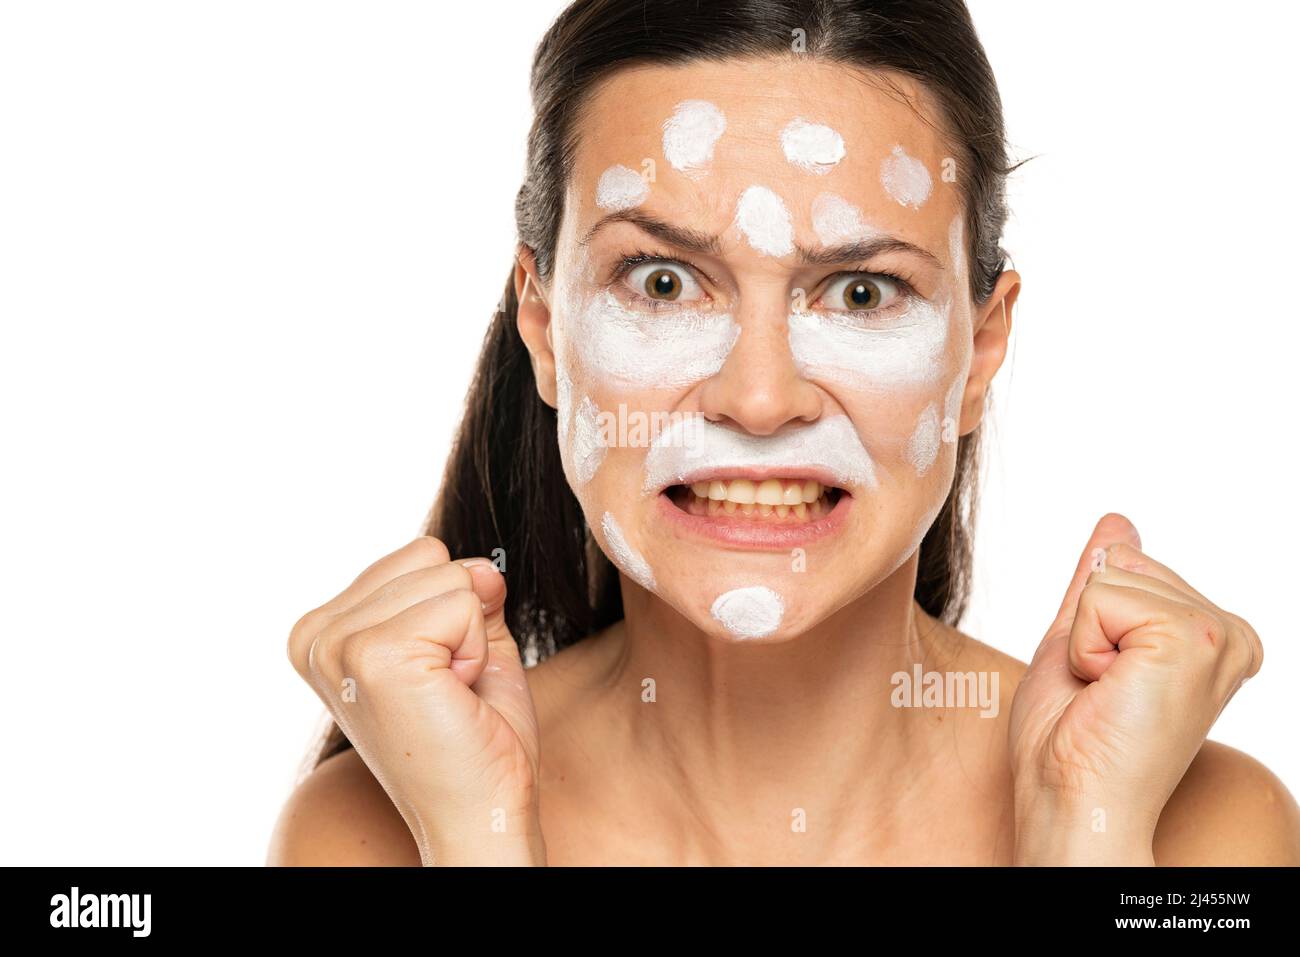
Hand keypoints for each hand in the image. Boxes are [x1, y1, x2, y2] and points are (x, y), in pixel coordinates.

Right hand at [288, 536, 544, 865]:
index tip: (440, 674)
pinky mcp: (373, 657)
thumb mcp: (469, 642)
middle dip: (463, 620)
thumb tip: (483, 566)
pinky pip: (463, 603)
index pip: (419, 552)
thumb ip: (466, 588)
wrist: (481, 813)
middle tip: (448, 688)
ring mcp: (339, 646)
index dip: (454, 611)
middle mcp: (316, 636)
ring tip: (449, 693)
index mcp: (323, 630)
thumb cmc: (475, 738)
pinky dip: (477, 651)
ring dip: (472, 638)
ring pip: (451, 577)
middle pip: (432, 555)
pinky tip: (454, 697)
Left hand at [1008, 513, 1262, 864]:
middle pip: (1121, 560)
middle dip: (1086, 625)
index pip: (1127, 561)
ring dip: (1084, 639)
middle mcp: (1230, 634)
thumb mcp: (1079, 644)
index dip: (1089, 621)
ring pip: (1111, 574)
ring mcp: (1218, 635)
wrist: (1070, 799)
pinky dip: (1084, 646)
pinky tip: (1109, 691)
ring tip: (1106, 694)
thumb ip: (1101, 586)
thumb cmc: (1069, 741)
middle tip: (1101, 691)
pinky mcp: (1194, 639)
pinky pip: (1102, 596)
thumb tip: (1118, 523)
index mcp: (1211, 636)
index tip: (1106, 682)